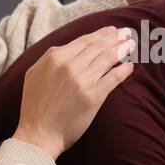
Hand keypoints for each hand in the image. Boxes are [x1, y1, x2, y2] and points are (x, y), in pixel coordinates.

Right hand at [14, 26, 135, 158]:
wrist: (38, 134)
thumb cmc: (34, 106)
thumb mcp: (33, 74)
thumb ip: (48, 58)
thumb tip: (64, 48)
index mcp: (55, 58)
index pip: (84, 41)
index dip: (101, 34)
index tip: (112, 30)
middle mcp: (69, 66)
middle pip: (98, 47)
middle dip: (115, 38)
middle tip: (127, 33)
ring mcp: (82, 81)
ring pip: (107, 60)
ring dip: (122, 50)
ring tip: (131, 45)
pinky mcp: (93, 97)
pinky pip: (113, 79)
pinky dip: (123, 70)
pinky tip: (130, 66)